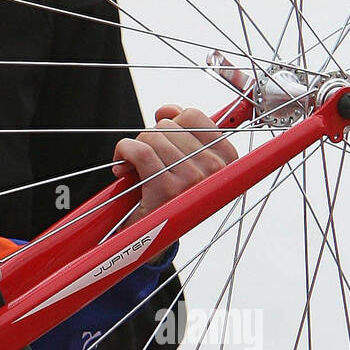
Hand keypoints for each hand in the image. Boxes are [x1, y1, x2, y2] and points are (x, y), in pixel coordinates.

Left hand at [112, 105, 238, 227]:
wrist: (156, 240)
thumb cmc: (170, 199)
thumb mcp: (185, 162)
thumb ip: (182, 130)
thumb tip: (168, 110)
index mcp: (227, 160)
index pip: (194, 116)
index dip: (170, 119)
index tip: (162, 134)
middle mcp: (216, 170)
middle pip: (169, 125)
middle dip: (150, 139)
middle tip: (147, 162)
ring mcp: (193, 179)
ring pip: (152, 137)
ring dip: (135, 148)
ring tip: (136, 168)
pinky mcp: (167, 189)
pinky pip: (140, 151)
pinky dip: (123, 152)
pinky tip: (122, 166)